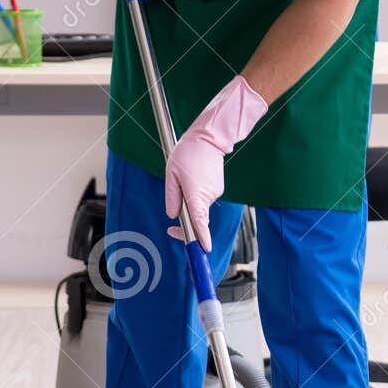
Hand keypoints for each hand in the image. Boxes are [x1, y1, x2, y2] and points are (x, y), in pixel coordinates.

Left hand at [164, 74, 267, 251]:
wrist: (209, 137)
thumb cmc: (188, 153)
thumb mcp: (171, 174)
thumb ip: (171, 197)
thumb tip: (173, 215)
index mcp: (196, 194)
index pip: (200, 222)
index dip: (201, 238)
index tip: (204, 250)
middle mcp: (208, 197)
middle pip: (197, 218)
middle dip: (185, 220)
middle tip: (172, 227)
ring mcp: (215, 193)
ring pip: (200, 207)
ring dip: (190, 202)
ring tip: (183, 181)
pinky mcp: (217, 189)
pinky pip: (204, 199)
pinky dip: (197, 195)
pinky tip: (193, 179)